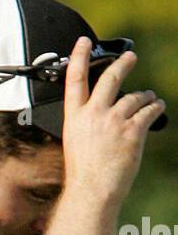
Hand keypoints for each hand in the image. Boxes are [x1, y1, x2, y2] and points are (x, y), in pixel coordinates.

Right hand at [63, 36, 164, 207]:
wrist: (92, 191)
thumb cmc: (83, 174)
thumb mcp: (76, 142)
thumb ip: (88, 123)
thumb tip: (106, 111)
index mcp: (74, 118)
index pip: (74, 79)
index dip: (79, 57)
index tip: (83, 42)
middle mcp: (93, 115)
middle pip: (109, 79)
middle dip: (122, 64)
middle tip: (130, 57)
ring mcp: (113, 121)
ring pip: (135, 97)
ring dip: (146, 96)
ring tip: (150, 98)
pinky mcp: (132, 131)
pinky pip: (149, 112)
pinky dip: (156, 108)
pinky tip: (158, 108)